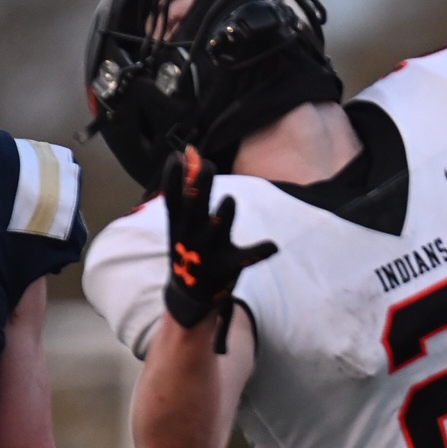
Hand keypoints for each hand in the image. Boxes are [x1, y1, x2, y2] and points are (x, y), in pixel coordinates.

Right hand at [162, 146, 276, 352]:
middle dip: (200, 188)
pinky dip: (259, 252)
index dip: (174, 178)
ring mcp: (208, 253)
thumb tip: (188, 153)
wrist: (190, 294)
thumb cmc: (188, 246)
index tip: (179, 155)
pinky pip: (246, 258)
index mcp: (179, 224)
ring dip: (222, 217)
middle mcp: (191, 235)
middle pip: (195, 208)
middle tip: (206, 165)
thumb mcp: (182, 221)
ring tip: (229, 200)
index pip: (173, 197)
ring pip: (216, 232)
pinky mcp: (227, 268)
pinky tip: (274, 246)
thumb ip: (187, 189)